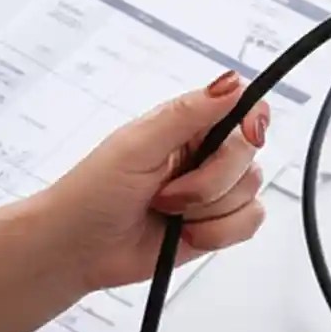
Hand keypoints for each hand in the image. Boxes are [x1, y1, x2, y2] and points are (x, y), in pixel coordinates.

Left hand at [38, 71, 269, 292]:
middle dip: (210, 182)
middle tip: (167, 191)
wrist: (76, 249)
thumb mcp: (137, 144)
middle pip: (249, 156)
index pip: (244, 107)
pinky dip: (218, 233)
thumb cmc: (93, 192)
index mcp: (189, 124)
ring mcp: (213, 191)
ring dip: (207, 210)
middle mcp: (205, 153)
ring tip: (168, 211)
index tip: (249, 135)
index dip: (254, 120)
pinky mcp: (217, 225)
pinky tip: (186, 233)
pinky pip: (249, 222)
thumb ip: (188, 113)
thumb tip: (231, 82)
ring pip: (250, 192)